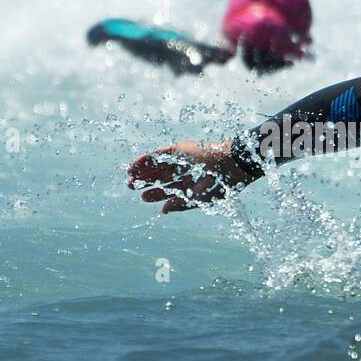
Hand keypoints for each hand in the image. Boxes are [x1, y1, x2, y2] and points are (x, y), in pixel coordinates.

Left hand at [127, 140, 250, 212]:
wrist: (231, 165)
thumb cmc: (220, 184)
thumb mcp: (200, 199)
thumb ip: (180, 204)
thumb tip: (163, 211)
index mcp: (192, 184)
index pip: (170, 189)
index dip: (156, 194)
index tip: (143, 197)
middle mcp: (186, 171)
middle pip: (161, 176)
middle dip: (146, 181)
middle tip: (130, 186)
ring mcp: (183, 159)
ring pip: (158, 164)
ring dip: (143, 169)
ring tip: (129, 175)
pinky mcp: (180, 150)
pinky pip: (159, 153)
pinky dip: (146, 159)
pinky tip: (134, 165)